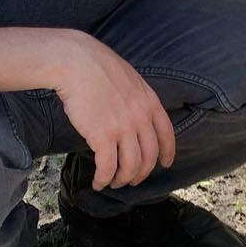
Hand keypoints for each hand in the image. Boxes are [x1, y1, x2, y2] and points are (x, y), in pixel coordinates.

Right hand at [53, 33, 176, 189]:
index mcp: (150, 102)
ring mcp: (123, 128)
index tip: (165, 164)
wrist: (77, 64)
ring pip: (130, 166)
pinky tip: (98, 182)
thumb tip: (134, 117)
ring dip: (122, 179)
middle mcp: (141, 118)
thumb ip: (138, 100)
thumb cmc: (98, 68)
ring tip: (114, 183)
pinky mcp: (102, 137)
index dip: (168, 152)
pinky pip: (107, 167)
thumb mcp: (130, 80)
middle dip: (141, 173)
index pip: (166, 134)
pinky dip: (104, 179)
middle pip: (149, 156)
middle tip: (132, 180)